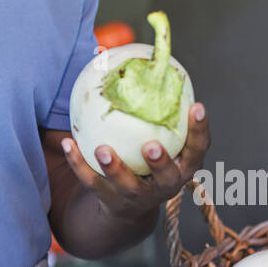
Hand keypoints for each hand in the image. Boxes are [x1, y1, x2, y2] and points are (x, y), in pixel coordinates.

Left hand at [61, 101, 210, 222]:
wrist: (129, 206)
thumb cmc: (148, 158)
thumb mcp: (159, 138)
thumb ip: (155, 110)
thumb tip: (141, 60)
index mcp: (182, 167)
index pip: (198, 150)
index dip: (200, 130)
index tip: (197, 106)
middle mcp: (164, 185)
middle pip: (167, 177)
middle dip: (160, 163)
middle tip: (151, 146)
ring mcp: (137, 196)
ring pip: (127, 184)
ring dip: (115, 167)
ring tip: (102, 149)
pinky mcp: (110, 199)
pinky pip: (91, 181)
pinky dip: (78, 163)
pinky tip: (67, 142)